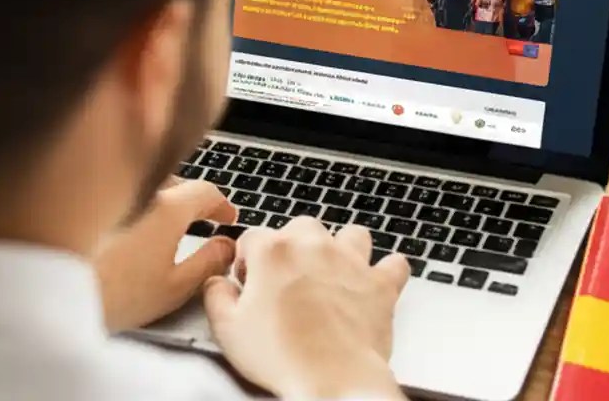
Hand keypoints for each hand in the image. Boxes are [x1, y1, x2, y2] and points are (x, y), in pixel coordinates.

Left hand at [95, 179, 236, 331]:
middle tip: (199, 223)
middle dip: (190, 201)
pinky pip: (117, 190)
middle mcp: (140, 188)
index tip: (226, 217)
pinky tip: (124, 226)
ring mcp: (109, 187)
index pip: (206, 191)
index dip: (221, 205)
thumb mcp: (174, 288)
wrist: (45, 296)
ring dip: (159, 198)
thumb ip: (208, 262)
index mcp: (167, 206)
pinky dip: (129, 202)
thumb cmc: (110, 295)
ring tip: (162, 225)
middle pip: (175, 183)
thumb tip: (225, 247)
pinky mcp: (82, 196)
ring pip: (145, 183)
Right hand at [203, 218, 408, 399]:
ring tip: (331, 272)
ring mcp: (351, 262)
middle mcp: (314, 247)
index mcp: (273, 253)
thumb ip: (215, 296)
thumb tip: (215, 282)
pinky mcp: (380, 284)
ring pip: (350, 234)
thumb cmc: (281, 357)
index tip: (249, 282)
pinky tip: (377, 280)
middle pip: (300, 227)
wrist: (332, 380)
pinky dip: (387, 270)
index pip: (253, 236)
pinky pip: (394, 263)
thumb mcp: (227, 329)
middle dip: (292, 247)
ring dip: (341, 248)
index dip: (247, 261)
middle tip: (286, 280)